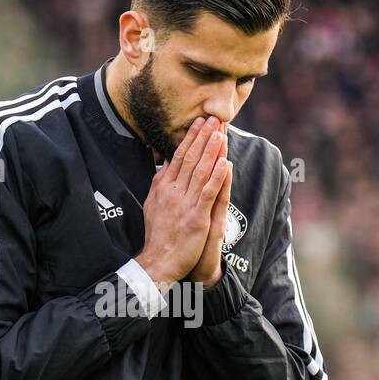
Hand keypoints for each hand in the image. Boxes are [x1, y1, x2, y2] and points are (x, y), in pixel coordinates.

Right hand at [136, 116, 230, 285]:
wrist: (158, 261)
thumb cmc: (158, 234)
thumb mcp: (152, 203)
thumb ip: (161, 183)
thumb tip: (166, 163)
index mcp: (162, 186)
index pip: (178, 155)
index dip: (191, 137)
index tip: (200, 121)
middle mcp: (172, 191)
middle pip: (190, 158)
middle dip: (203, 136)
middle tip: (214, 118)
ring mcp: (184, 203)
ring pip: (200, 171)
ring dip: (212, 150)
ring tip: (221, 133)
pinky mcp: (196, 217)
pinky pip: (208, 193)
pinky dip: (217, 177)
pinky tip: (225, 163)